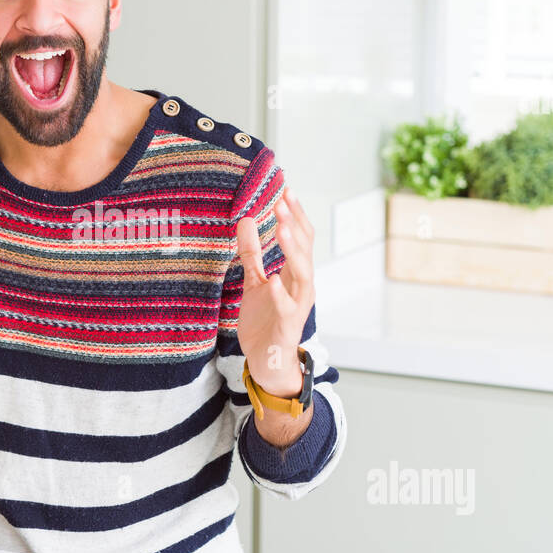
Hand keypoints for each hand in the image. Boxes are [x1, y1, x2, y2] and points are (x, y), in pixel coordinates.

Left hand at [234, 184, 314, 397]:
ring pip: (303, 275)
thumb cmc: (265, 321)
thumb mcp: (254, 282)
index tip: (285, 191)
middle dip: (295, 226)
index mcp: (296, 274)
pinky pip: (287, 308)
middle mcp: (301, 286)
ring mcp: (297, 305)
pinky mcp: (287, 325)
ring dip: (293, 252)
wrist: (267, 360)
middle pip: (305, 250)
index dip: (295, 215)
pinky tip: (274, 280)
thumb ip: (252, 253)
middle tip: (283, 201)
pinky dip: (282, 294)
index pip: (301, 238)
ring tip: (282, 229)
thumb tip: (247, 219)